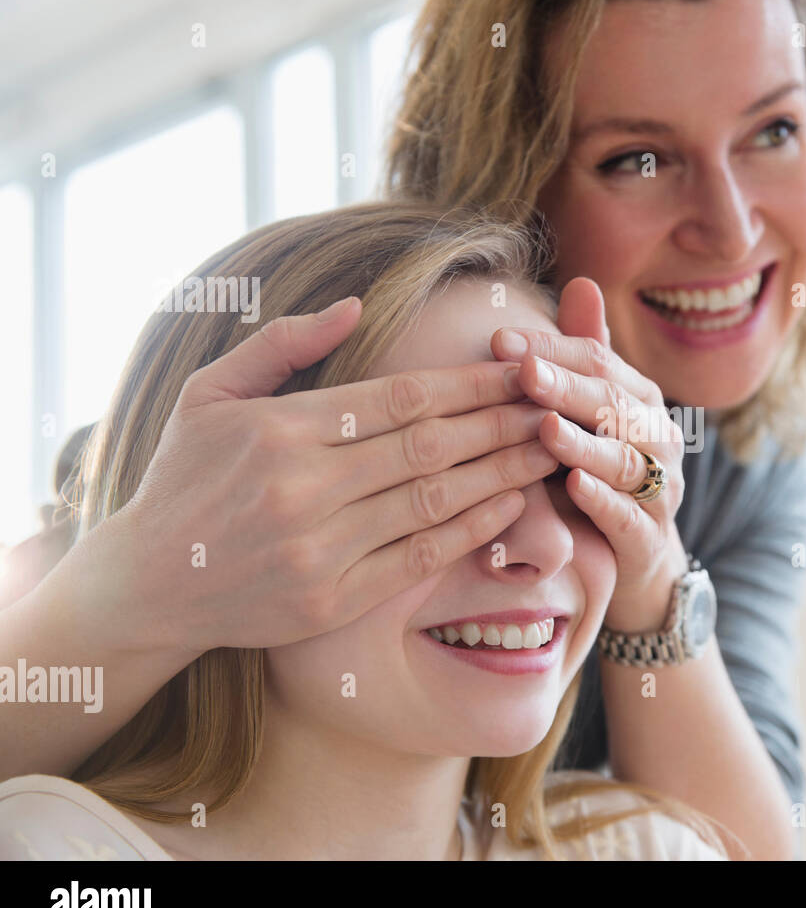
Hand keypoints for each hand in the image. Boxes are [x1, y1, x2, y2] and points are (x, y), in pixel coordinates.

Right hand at [86, 296, 556, 654]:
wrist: (146, 583)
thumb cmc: (184, 477)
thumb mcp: (210, 393)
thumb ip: (282, 343)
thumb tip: (356, 305)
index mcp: (280, 429)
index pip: (400, 398)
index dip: (469, 384)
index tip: (519, 369)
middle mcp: (302, 488)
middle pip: (429, 446)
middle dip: (502, 421)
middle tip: (557, 402)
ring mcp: (318, 550)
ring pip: (434, 500)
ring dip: (502, 472)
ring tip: (551, 448)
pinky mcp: (329, 602)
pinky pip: (418, 558)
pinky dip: (471, 529)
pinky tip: (510, 503)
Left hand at [491, 278, 688, 632]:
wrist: (634, 556)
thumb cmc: (598, 470)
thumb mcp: (590, 411)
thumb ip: (584, 354)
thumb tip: (582, 280)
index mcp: (638, 398)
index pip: (598, 362)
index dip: (551, 350)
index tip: (499, 341)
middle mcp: (656, 437)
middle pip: (613, 405)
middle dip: (567, 388)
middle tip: (523, 374)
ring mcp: (658, 489)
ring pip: (624, 460)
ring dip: (584, 443)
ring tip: (546, 430)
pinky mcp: (649, 537)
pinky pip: (629, 515)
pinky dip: (604, 500)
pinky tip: (574, 486)